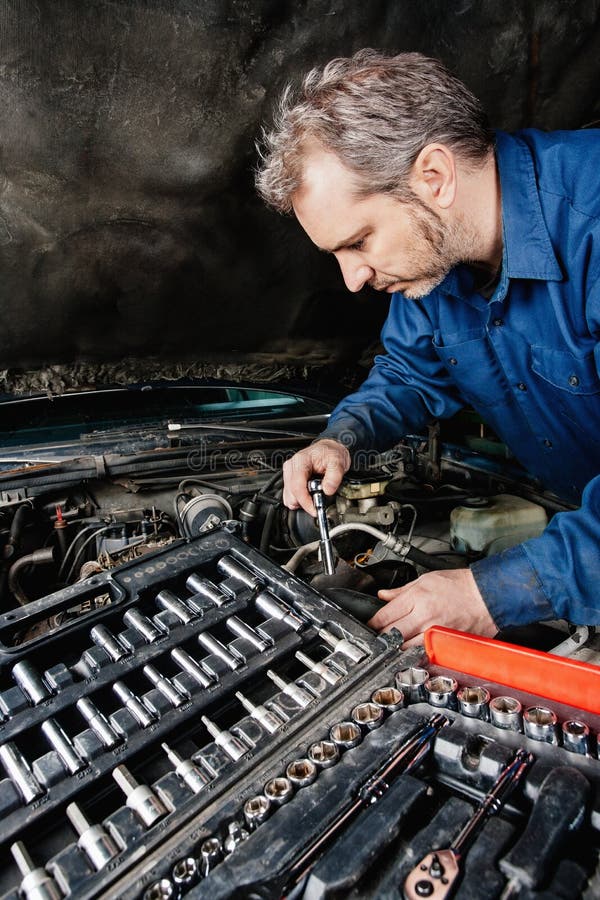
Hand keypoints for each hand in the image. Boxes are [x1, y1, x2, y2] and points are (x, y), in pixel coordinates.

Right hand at [283, 439, 350, 514]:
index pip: (297, 486)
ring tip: (315, 495)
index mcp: (300, 461)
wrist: (328, 449)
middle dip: (304, 502)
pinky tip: (309, 494)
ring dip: (301, 501)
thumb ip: (334, 477)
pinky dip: (299, 499)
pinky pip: (289, 496)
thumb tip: (328, 490)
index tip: (315, 510)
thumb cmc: (330, 453)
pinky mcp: (289, 479)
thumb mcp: (338, 462)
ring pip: (288, 497)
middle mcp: (291, 467)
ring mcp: (288, 473)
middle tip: (319, 500)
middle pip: (291, 494)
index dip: (305, 501)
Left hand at [368, 568, 496, 646]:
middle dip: (380, 635)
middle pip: (391, 633)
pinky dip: (413, 652)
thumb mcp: (427, 579)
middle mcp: (424, 616)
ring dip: (395, 646)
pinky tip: (410, 649)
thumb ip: (402, 590)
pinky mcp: (444, 644)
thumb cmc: (461, 585)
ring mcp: (434, 633)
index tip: (369, 624)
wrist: (487, 597)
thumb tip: (383, 595)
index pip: (385, 615)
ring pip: (404, 647)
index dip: (372, 622)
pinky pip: (422, 652)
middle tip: (377, 635)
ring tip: (392, 643)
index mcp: (417, 598)